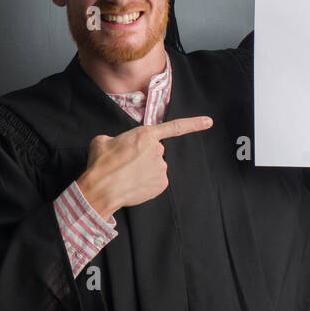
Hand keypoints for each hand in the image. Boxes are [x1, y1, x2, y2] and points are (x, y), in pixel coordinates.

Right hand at [76, 116, 213, 219]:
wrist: (101, 188)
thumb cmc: (101, 164)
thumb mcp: (103, 141)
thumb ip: (116, 139)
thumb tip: (117, 144)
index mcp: (145, 135)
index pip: (175, 127)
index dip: (194, 124)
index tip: (209, 122)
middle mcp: (158, 150)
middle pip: (155, 152)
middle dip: (144, 157)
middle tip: (127, 164)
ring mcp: (161, 168)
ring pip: (155, 168)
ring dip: (144, 171)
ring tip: (127, 176)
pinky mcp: (161, 184)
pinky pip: (156, 181)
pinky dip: (146, 184)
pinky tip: (133, 185)